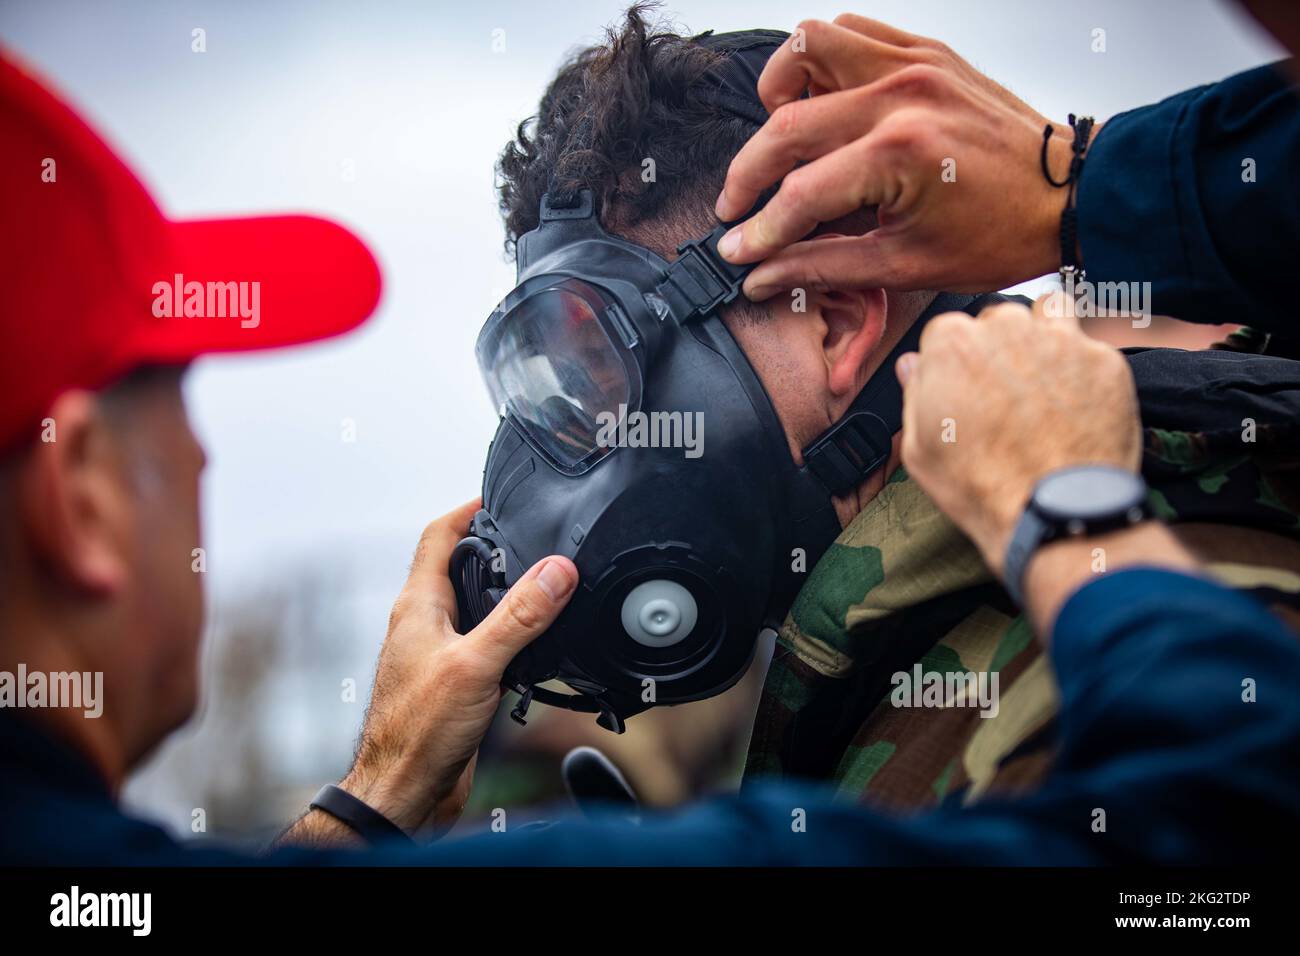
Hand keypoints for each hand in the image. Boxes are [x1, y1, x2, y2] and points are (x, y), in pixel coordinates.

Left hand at [339, 499, 576, 835]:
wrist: (403, 791)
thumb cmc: (416, 732)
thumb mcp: (475, 664)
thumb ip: (518, 617)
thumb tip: (556, 571)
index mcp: (418, 606)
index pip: (438, 536)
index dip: (469, 508)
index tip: (501, 494)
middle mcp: (425, 624)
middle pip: (460, 567)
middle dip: (497, 547)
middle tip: (537, 537)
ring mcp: (439, 653)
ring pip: (476, 607)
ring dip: (508, 594)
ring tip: (548, 584)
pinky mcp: (456, 683)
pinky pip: (486, 644)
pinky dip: (513, 635)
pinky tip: (539, 646)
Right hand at [714, 14, 1078, 295]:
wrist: (1067, 194)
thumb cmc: (1003, 231)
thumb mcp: (907, 265)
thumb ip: (823, 265)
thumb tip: (763, 274)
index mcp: (900, 155)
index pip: (799, 194)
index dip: (760, 230)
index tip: (738, 248)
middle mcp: (902, 96)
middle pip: (787, 124)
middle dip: (749, 173)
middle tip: (738, 207)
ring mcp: (914, 64)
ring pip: (807, 47)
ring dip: (780, 92)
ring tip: (783, 135)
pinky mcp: (926, 51)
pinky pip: (851, 32)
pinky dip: (823, 63)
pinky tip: (825, 105)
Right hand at [896, 293, 1141, 574]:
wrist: (1053, 513)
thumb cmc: (981, 486)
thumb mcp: (919, 449)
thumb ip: (914, 394)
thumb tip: (912, 365)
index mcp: (952, 345)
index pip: (946, 330)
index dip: (953, 362)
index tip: (963, 387)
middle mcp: (1007, 329)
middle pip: (997, 319)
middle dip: (998, 346)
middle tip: (1003, 391)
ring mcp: (1060, 340)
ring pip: (1047, 311)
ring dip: (1041, 333)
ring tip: (1041, 375)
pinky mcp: (1104, 360)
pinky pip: (1089, 345)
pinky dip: (1081, 366)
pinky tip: (1075, 402)